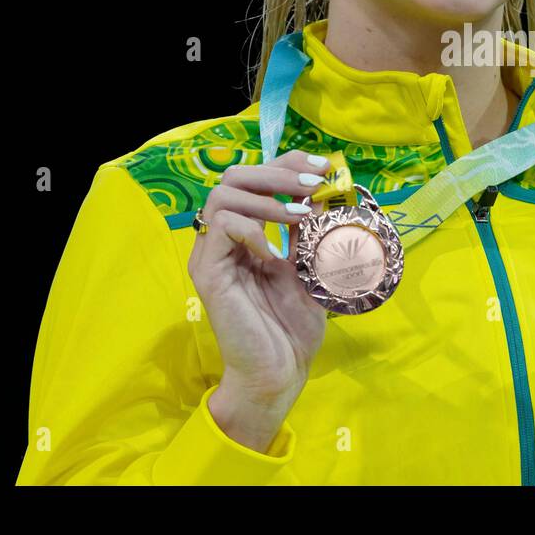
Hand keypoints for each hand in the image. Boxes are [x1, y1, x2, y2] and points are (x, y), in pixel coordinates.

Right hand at [187, 150, 331, 401]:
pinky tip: (275, 250)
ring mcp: (212, 255)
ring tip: (300, 217)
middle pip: (234, 177)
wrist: (280, 371)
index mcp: (246, 234)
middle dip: (278, 173)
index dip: (288, 164)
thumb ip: (311, 231)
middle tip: (313, 185)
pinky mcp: (208, 273)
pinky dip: (253, 227)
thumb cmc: (293, 326)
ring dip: (268, 197)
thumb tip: (327, 191)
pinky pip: (222, 227)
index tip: (324, 167)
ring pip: (222, 194)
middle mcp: (223, 239)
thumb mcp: (310, 266)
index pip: (256, 178)